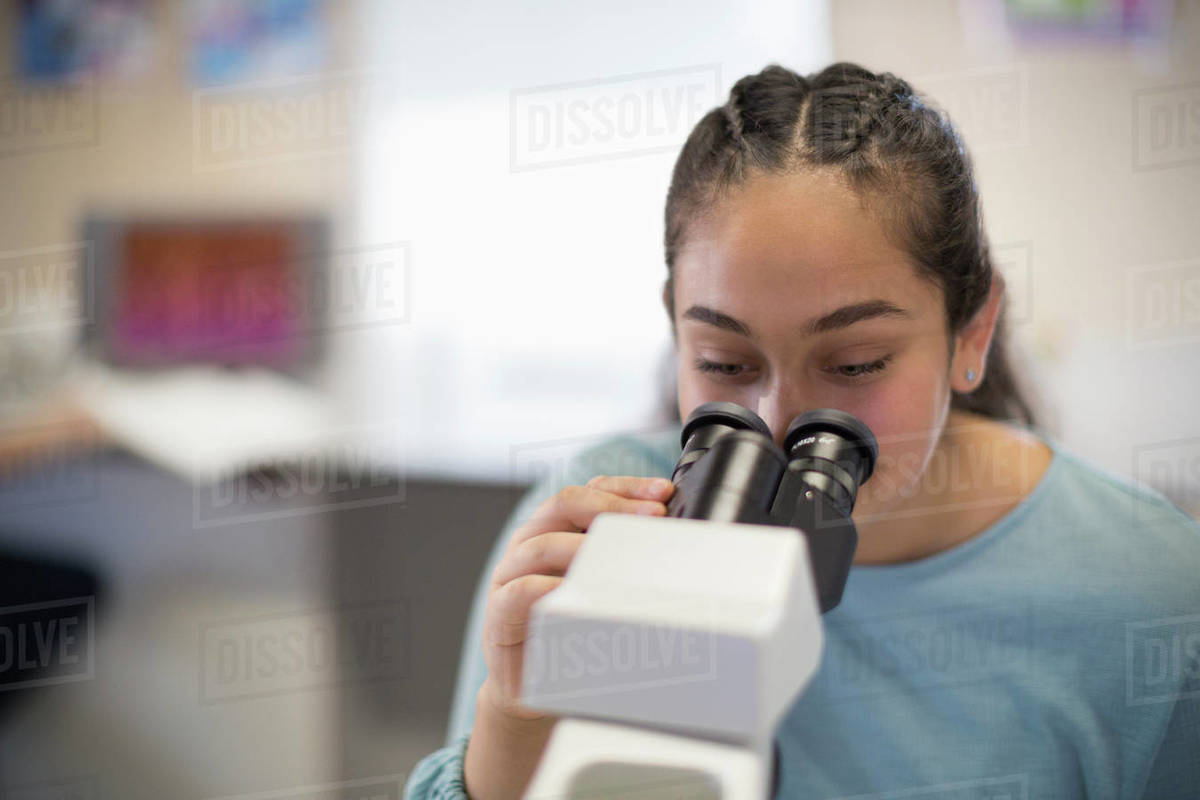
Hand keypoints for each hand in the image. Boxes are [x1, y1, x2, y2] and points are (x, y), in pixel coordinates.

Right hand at [478, 475, 674, 721]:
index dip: (626, 487)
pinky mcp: (499, 612)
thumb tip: (676, 547)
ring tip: (617, 555)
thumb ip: (622, 563)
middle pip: (564, 503)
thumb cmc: (570, 633)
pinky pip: (519, 592)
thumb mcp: (599, 589)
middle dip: (611, 505)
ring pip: (540, 544)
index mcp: (556, 530)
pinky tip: (572, 593)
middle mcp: (530, 543)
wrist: (531, 688)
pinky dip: (546, 590)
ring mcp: (510, 575)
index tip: (663, 493)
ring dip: (582, 545)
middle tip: (650, 515)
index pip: (590, 491)